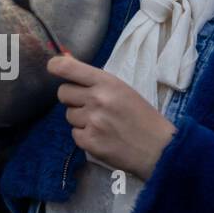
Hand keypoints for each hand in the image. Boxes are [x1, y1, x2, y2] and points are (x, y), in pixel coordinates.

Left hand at [50, 55, 176, 179]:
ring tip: (103, 124)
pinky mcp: (90, 141)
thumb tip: (64, 63)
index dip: (55, 66)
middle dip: (73, 99)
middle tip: (91, 106)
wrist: (160, 149)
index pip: (68, 68)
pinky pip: (74, 134)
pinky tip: (103, 137)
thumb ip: (95, 80)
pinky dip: (85, 136)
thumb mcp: (123, 90)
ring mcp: (92, 121)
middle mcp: (97, 99)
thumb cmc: (142, 116)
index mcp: (107, 82)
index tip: (53, 68)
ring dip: (81, 120)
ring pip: (68, 115)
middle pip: (63, 93)